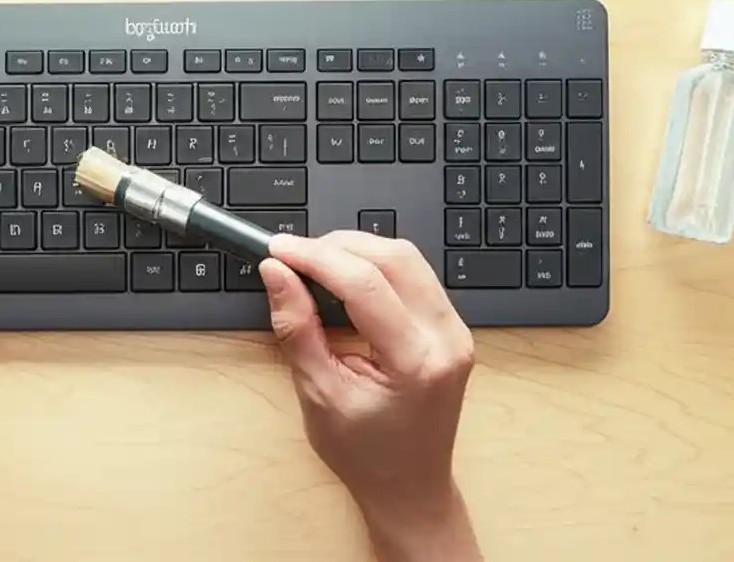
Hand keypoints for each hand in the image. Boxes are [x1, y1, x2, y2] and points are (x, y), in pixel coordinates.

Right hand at [260, 232, 480, 561]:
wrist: (409, 488)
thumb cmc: (366, 456)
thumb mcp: (319, 394)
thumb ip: (297, 329)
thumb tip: (276, 274)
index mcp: (418, 362)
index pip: (365, 284)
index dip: (316, 257)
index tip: (278, 250)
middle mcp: (448, 339)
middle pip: (394, 258)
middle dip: (336, 246)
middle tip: (292, 255)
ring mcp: (456, 331)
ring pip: (407, 259)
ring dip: (357, 251)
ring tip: (313, 265)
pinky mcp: (451, 327)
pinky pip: (414, 276)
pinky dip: (374, 267)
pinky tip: (343, 279)